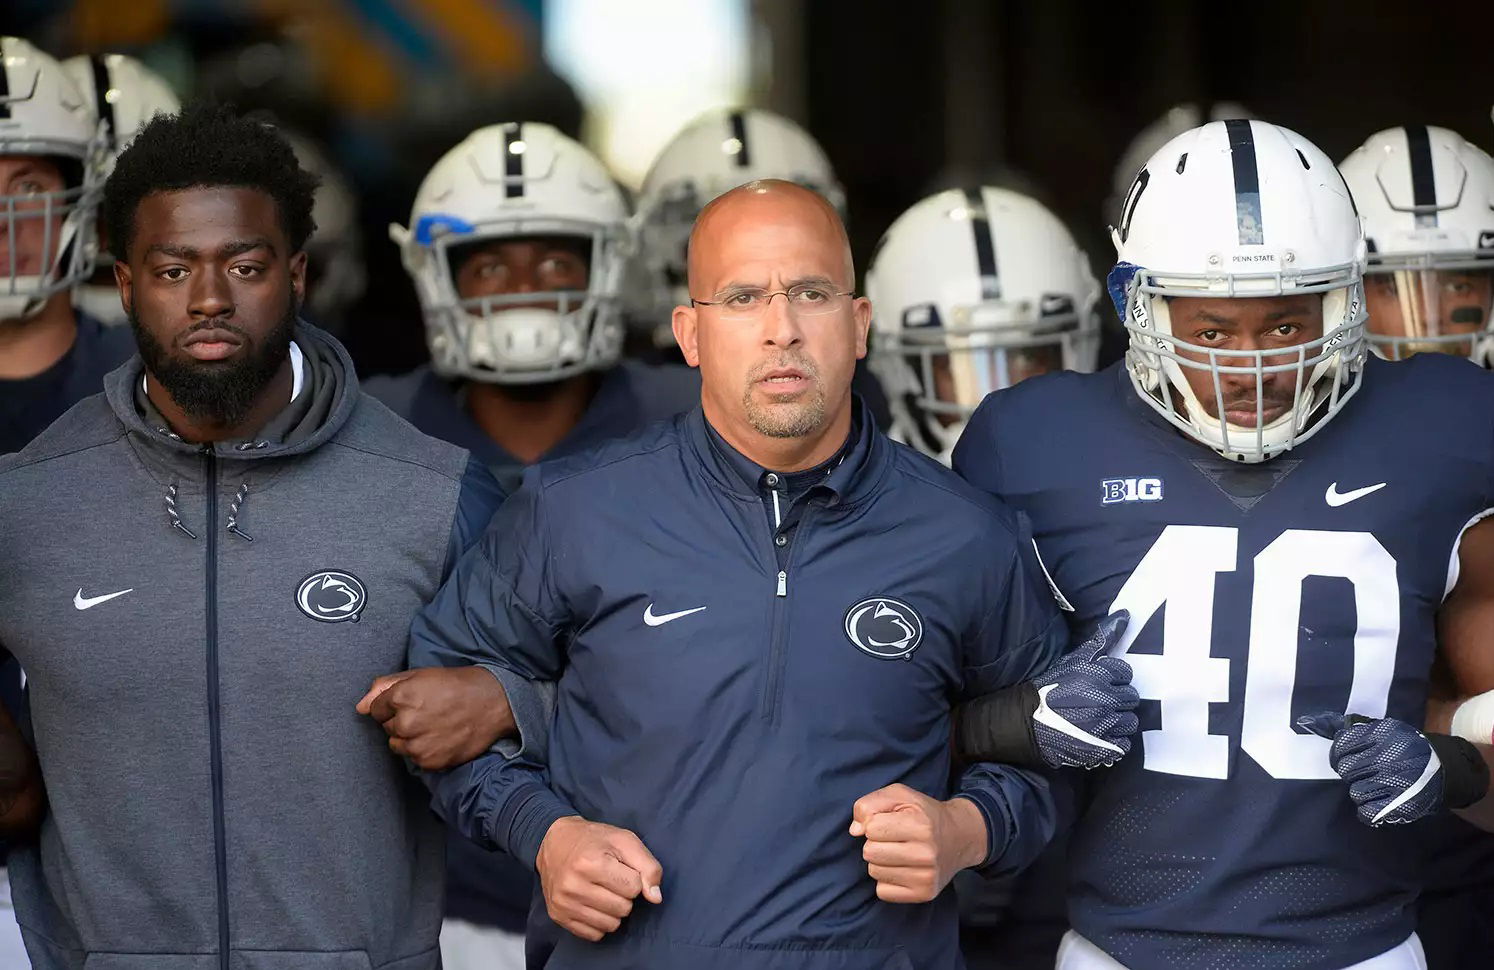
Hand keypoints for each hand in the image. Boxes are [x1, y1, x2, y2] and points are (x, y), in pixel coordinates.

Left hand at [355, 666, 514, 769]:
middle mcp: (406, 722)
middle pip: (387, 728)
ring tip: (434, 726)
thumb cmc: (458, 685)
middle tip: (428, 712)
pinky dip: (424, 751)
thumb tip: (360, 707)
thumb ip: (385, 687)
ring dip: (410, 738)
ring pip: (398, 745)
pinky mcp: (430, 761)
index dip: (393, 705)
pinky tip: (442, 737)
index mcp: (401, 696)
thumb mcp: (421, 675)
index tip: (414, 701)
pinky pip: (414, 759)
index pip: (376, 709)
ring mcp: (418, 745)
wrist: (494, 703)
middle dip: (401, 721)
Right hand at [535, 815, 663, 940]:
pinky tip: (593, 904)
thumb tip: (656, 898)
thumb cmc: (594, 840)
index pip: (634, 888)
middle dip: (624, 895)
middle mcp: (573, 885)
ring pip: (610, 925)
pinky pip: (594, 935)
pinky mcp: (558, 916)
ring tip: (602, 892)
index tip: (621, 868)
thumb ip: (648, 866)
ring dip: (613, 911)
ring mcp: (564, 903)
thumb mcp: (625, 841)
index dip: (633, 877)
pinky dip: (599, 922)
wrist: (554, 842)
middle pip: (623, 909)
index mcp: (591, 863)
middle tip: (611, 880)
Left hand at [849, 783, 985, 902]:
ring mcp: (926, 877)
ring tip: (899, 852)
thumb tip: (855, 831)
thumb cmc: (923, 814)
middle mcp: (926, 853)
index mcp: (921, 825)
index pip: (871, 828)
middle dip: (876, 843)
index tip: (890, 822)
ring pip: (874, 872)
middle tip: (894, 839)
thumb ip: (869, 804)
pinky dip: (887, 880)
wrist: (959, 837)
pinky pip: (883, 892)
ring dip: (880, 861)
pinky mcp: (924, 894)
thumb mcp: (899, 795)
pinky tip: (902, 869)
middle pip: (870, 852)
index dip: (874, 823)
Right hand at [1031, 611, 1138, 768]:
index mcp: (1097, 675)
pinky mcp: (1101, 747)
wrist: (1027, 720)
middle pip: (1131, 698)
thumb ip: (1102, 639)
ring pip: (1130, 721)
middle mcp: (1103, 699)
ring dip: (1119, 721)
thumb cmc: (1050, 686)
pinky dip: (1114, 740)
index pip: (1126, 673)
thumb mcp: (1074, 659)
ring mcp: (1103, 725)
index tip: (1101, 684)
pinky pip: (1124, 743)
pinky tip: (1100, 735)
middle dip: (1118, 699)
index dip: (1115, 679)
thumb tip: (1126, 614)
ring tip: (1100, 719)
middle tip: (1100, 702)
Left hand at [1298, 712, 1442, 825]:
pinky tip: (1375, 803)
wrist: (1444, 769)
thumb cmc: (1406, 747)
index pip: (1341, 746)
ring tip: (1375, 786)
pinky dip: (1367, 810)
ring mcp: (1392, 783)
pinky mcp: (1398, 805)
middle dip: (1351, 772)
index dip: (1340, 753)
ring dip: (1361, 789)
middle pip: (1346, 770)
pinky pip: (1366, 811)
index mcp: (1381, 736)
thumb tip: (1312, 722)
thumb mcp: (1383, 729)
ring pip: (1355, 791)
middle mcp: (1385, 758)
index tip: (1346, 758)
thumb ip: (1351, 728)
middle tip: (1365, 772)